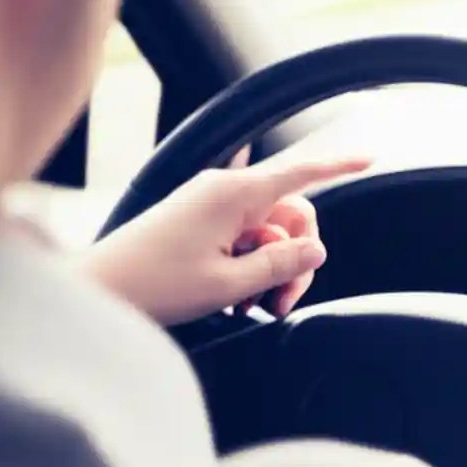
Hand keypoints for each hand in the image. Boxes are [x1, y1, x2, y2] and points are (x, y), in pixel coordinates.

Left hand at [81, 156, 369, 325]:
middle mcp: (225, 191)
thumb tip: (316, 250)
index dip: (339, 165)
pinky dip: (249, 266)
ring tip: (251, 307)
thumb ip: (281, 264)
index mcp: (234, 194)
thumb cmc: (153, 285)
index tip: (370, 159)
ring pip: (268, 232)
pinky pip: (243, 237)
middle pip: (290, 215)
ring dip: (271, 269)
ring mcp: (210, 205)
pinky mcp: (198, 222)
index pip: (301, 172)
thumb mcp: (229, 284)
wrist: (96, 291)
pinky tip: (234, 298)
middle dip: (297, 257)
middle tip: (281, 302)